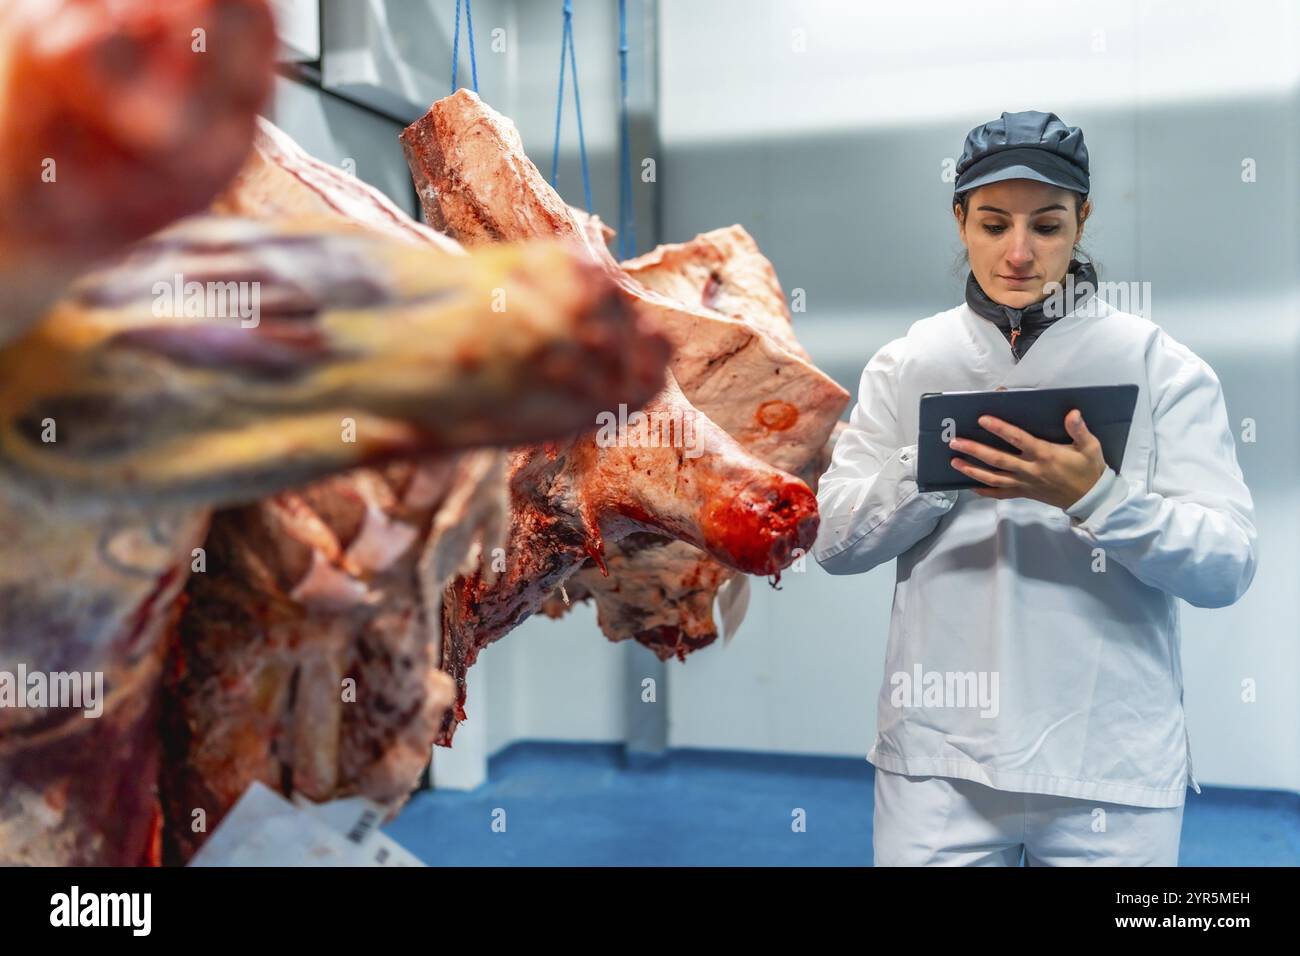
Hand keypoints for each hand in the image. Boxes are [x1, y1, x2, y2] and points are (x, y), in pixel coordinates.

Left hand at [948, 409, 1106, 509]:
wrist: (1091, 498)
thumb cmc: (1089, 470)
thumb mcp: (1090, 447)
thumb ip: (1080, 430)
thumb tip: (1073, 413)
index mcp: (1045, 455)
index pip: (1017, 439)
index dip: (1000, 429)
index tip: (983, 420)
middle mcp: (1030, 470)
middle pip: (997, 459)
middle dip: (974, 450)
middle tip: (955, 442)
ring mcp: (1025, 483)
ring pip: (993, 478)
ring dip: (972, 470)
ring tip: (954, 462)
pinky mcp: (1024, 493)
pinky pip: (1001, 494)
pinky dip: (985, 490)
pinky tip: (970, 485)